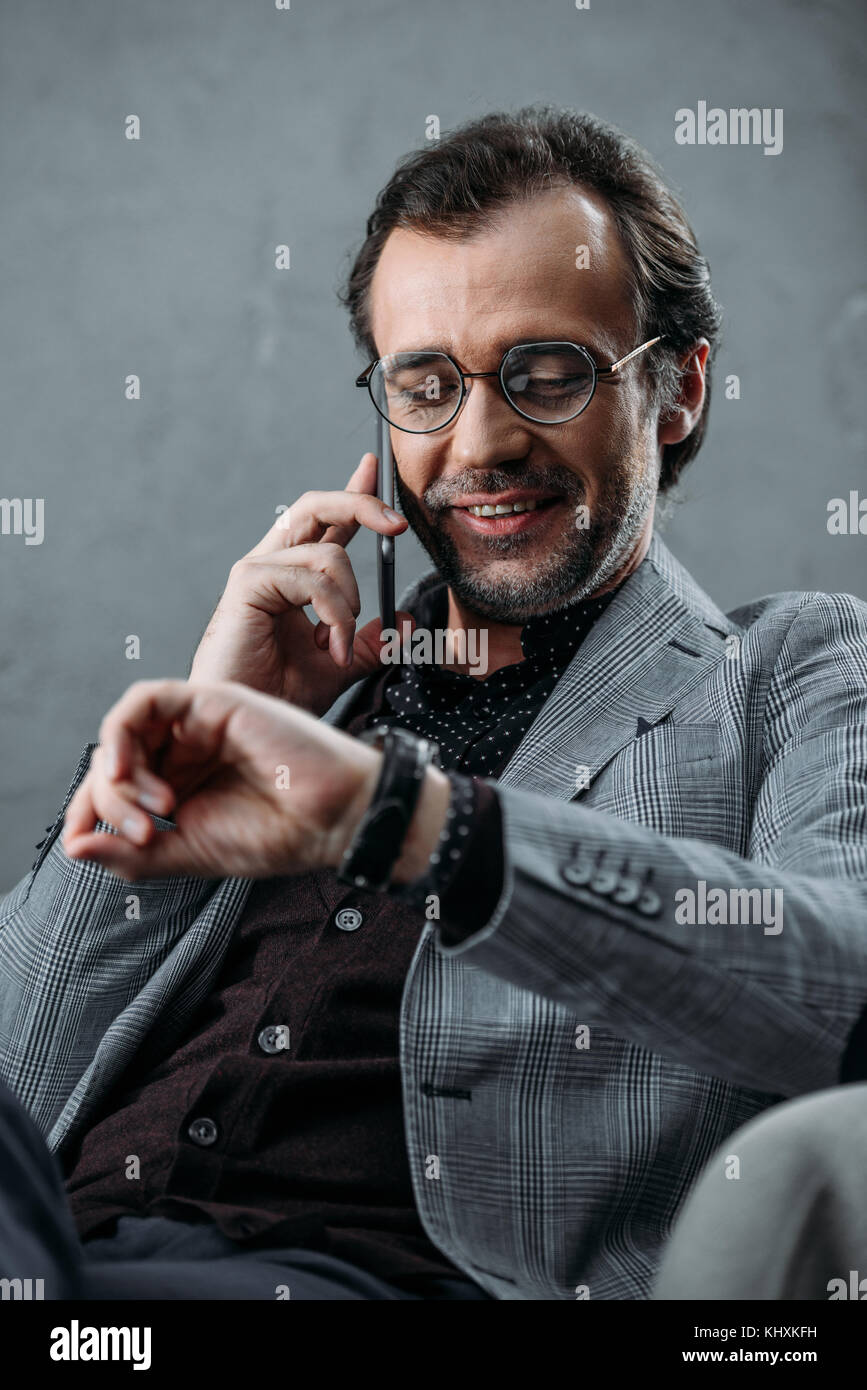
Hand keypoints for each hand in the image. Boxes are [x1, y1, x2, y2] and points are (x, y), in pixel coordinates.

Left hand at [60, 679, 451, 883]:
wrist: (334, 821)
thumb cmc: (279, 835)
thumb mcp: (189, 855)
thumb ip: (131, 854)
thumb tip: (72, 845)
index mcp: (180, 782)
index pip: (113, 785)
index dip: (88, 811)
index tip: (84, 842)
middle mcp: (185, 749)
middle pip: (114, 759)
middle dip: (111, 801)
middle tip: (144, 834)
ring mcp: (198, 723)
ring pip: (124, 731)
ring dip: (120, 774)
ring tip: (153, 811)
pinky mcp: (211, 701)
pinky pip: (145, 700)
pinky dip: (124, 733)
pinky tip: (131, 770)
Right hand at [189, 454, 413, 715]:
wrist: (250, 722)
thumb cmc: (279, 697)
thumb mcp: (341, 666)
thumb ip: (371, 643)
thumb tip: (405, 621)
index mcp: (293, 575)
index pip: (325, 521)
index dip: (352, 492)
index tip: (373, 466)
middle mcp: (272, 563)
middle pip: (317, 505)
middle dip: (361, 502)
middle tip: (397, 526)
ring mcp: (257, 570)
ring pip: (328, 555)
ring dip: (350, 605)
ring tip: (341, 650)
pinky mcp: (248, 583)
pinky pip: (311, 579)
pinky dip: (334, 614)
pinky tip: (331, 650)